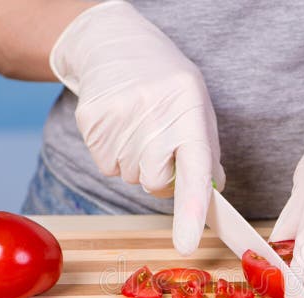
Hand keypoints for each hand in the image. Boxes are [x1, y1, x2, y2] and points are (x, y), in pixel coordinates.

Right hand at [50, 1, 223, 254]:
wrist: (115, 47)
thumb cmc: (167, 86)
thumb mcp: (197, 107)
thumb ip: (207, 153)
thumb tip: (212, 194)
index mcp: (188, 110)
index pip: (194, 170)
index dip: (191, 209)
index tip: (186, 245)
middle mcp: (154, 115)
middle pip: (154, 184)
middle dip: (159, 175)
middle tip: (159, 142)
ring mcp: (119, 119)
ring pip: (129, 177)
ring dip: (135, 162)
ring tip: (138, 126)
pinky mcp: (92, 123)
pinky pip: (107, 166)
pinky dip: (114, 154)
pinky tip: (119, 127)